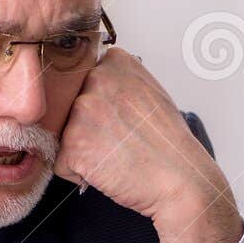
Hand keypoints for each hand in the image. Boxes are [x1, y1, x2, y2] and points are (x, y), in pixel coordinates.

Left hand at [55, 47, 243, 242]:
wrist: (181, 180)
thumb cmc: (169, 144)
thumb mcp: (150, 92)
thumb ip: (119, 81)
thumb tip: (93, 80)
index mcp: (115, 63)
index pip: (83, 83)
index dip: (100, 108)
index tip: (123, 120)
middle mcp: (96, 80)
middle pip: (70, 108)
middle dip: (88, 128)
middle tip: (120, 141)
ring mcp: (82, 111)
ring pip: (65, 134)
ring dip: (83, 150)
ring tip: (116, 155)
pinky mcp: (72, 144)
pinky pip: (62, 162)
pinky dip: (80, 173)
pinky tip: (108, 170)